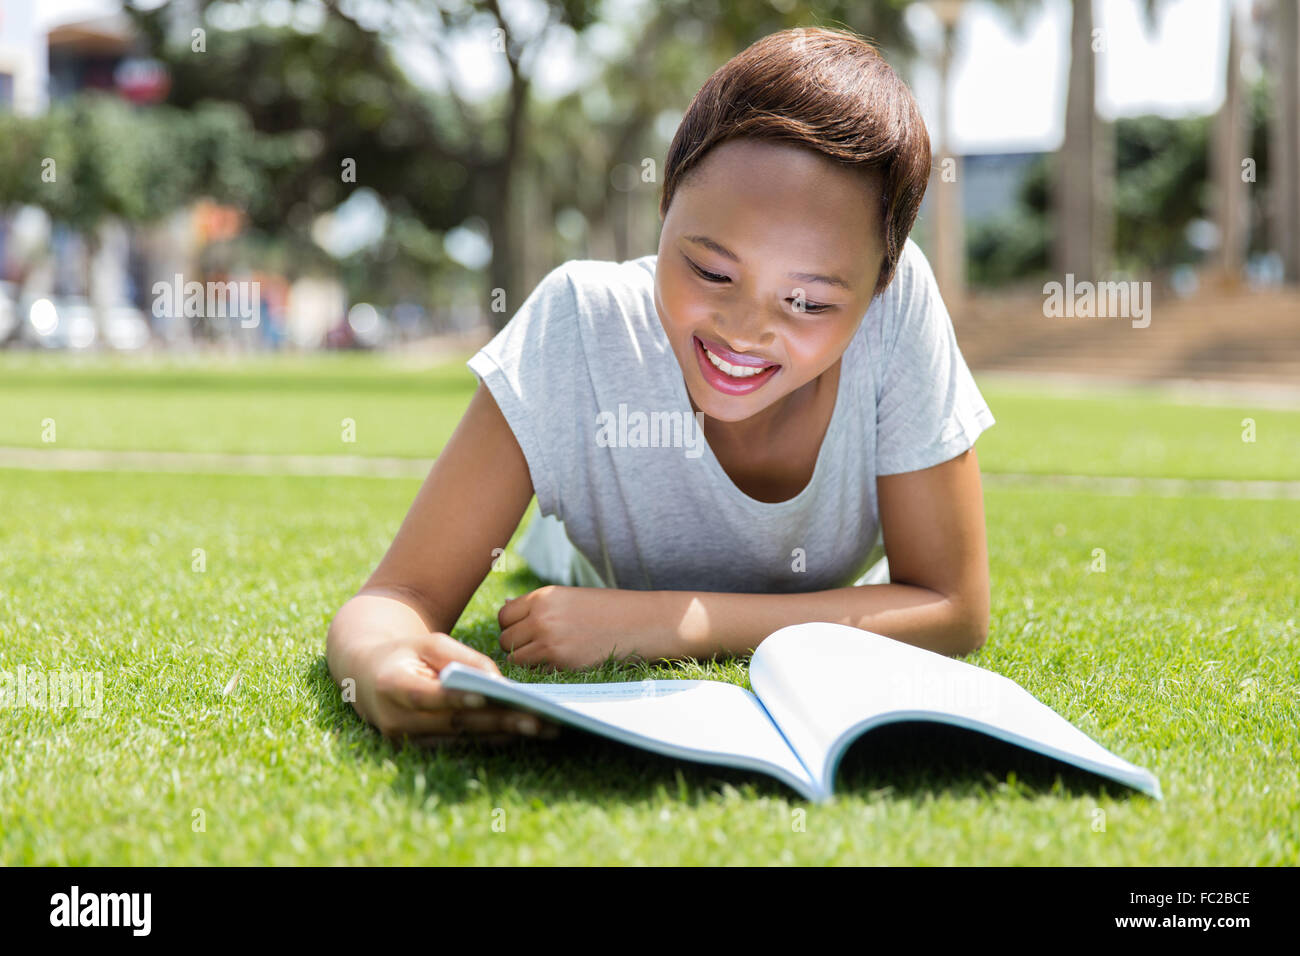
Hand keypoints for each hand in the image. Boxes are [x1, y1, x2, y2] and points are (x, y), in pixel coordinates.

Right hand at [350, 631, 559, 744]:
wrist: (369, 675)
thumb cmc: (405, 652)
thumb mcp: (429, 643)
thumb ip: (461, 657)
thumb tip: (497, 678)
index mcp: (392, 687)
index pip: (426, 696)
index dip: (455, 698)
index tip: (487, 696)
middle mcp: (396, 720)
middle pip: (454, 723)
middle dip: (498, 721)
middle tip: (537, 719)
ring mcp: (407, 740)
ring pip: (462, 738)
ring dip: (503, 734)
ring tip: (542, 728)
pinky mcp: (421, 748)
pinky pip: (461, 743)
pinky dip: (492, 737)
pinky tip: (522, 732)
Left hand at [497, 585, 670, 670]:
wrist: (642, 622)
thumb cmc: (607, 610)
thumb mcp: (570, 598)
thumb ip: (539, 607)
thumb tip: (505, 611)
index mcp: (543, 597)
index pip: (504, 616)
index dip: (512, 626)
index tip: (527, 632)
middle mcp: (542, 617)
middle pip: (505, 639)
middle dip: (517, 646)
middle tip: (539, 648)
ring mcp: (550, 641)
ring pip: (515, 658)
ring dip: (527, 662)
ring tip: (549, 657)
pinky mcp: (562, 663)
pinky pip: (535, 673)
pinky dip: (543, 673)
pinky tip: (564, 664)